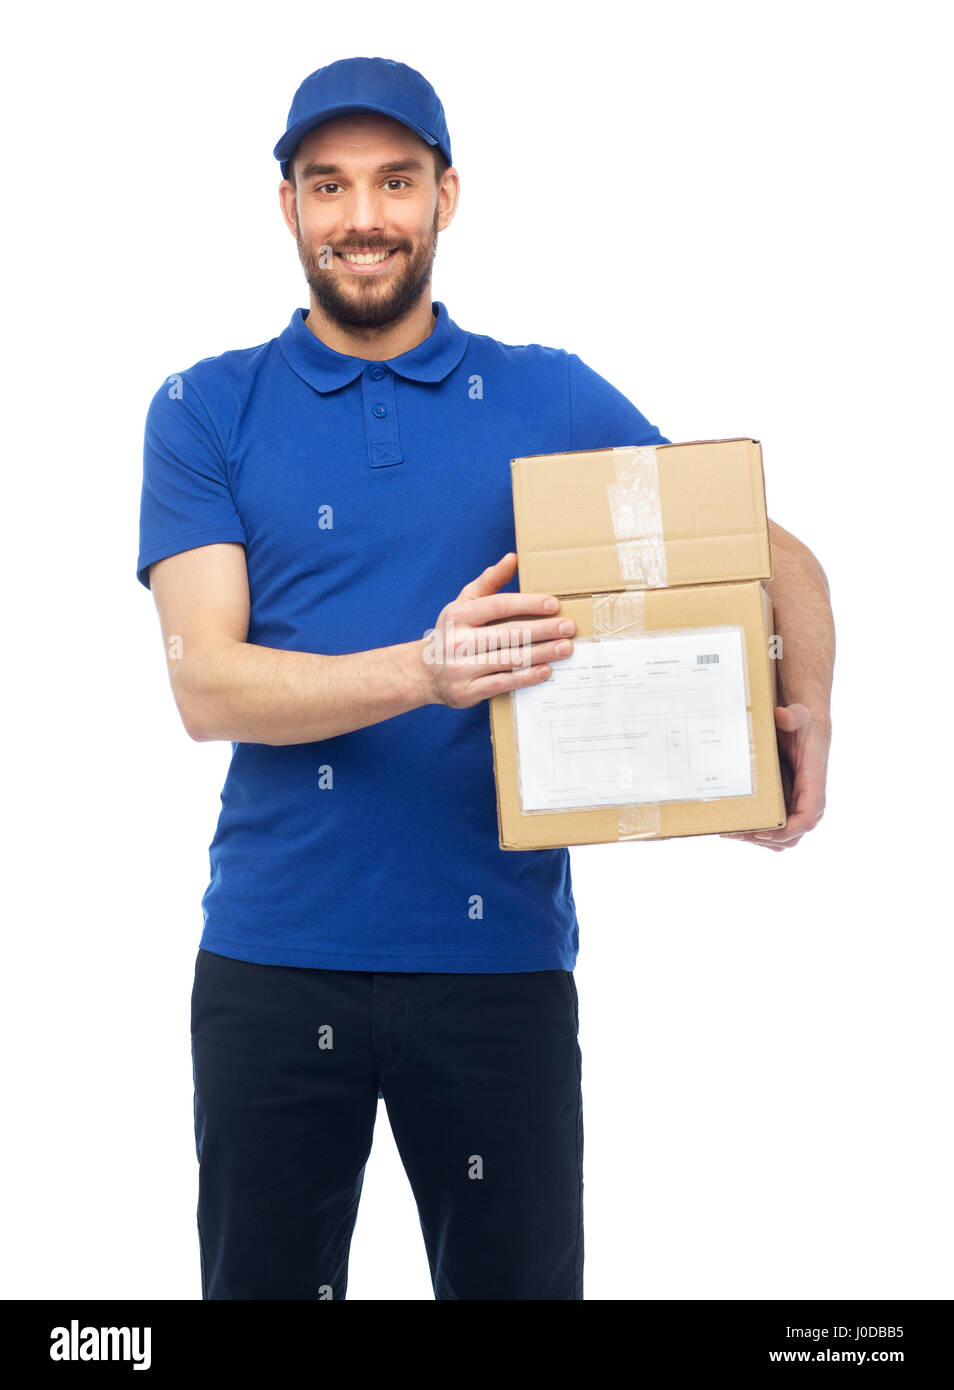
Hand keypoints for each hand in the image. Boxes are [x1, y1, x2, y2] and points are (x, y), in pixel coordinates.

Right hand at [424, 552, 575, 708]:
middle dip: (542, 630)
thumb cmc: (453, 632)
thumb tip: (513, 558)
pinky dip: (526, 677)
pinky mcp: (467, 691)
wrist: (424, 673)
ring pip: (509, 660)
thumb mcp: (463, 603)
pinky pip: (502, 683)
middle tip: (568, 627)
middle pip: (508, 634)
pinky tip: (546, 670)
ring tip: (565, 648)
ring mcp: (461, 668)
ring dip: (541, 654)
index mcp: (459, 615)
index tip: (554, 604)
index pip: (498, 606)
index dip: (527, 604)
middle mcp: (458, 641)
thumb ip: (488, 582)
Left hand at [720, 703, 828, 850]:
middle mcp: (811, 802)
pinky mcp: (790, 811)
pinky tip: (738, 831)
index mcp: (814, 785)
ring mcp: (800, 809)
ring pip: (784, 841)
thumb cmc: (803, 728)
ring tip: (731, 833)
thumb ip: (793, 715)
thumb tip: (780, 714)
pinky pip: (779, 835)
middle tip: (734, 832)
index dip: (785, 830)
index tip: (761, 830)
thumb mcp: (799, 717)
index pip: (806, 819)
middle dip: (763, 838)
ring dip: (759, 841)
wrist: (805, 733)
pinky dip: (760, 838)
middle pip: (792, 836)